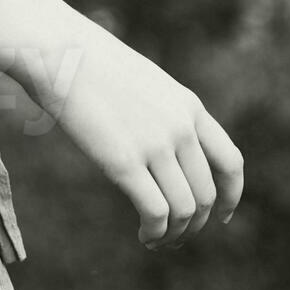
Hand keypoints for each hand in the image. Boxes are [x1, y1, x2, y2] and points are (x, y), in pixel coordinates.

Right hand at [0, 0, 244, 248]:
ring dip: (175, 234)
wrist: (59, 49)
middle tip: (175, 236)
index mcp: (189, 106)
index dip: (230, 196)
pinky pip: (157, 212)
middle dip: (195, 224)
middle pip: (206, 194)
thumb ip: (161, 114)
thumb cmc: (90, 64)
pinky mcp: (124, 161)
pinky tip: (143, 235)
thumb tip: (162, 148)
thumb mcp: (142, 83)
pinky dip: (156, 233)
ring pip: (185, 210)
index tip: (220, 217)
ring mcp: (155, 144)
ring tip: (156, 240)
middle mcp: (181, 127)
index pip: (231, 162)